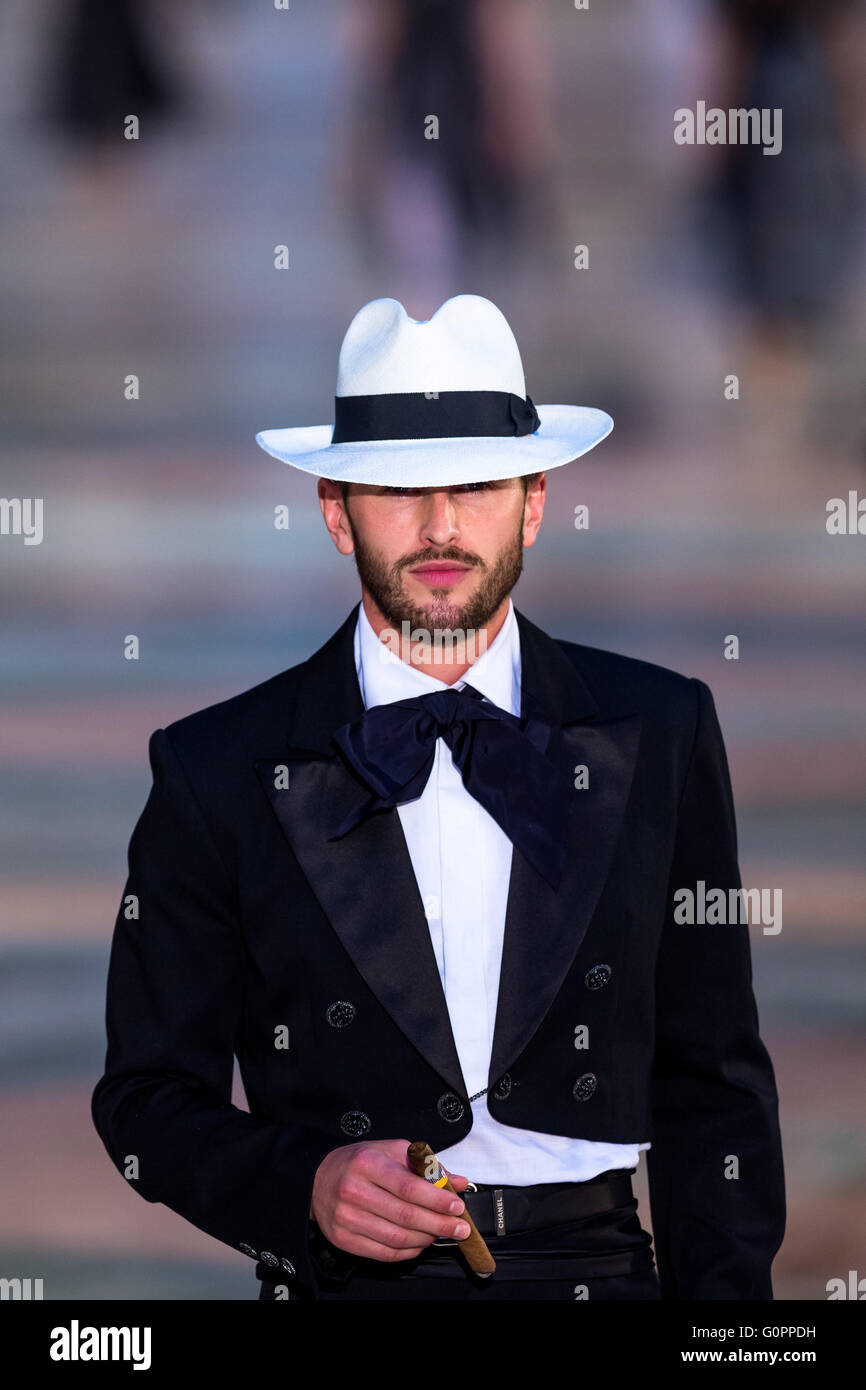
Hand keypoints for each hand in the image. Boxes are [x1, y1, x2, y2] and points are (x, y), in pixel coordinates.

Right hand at [310, 1138, 470, 1261]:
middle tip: (459, 1228)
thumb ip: (425, 1165)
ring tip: (439, 1233)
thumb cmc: (359, 1163)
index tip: (456, 1206)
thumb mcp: (390, 1151)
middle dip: (439, 1224)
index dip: (436, 1199)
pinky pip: (383, 1253)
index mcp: (367, 1163)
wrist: (316, 1180)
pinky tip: (419, 1243)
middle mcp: (354, 1191)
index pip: (408, 1187)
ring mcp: (347, 1218)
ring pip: (396, 1238)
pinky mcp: (344, 1239)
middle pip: (405, 1216)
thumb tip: (456, 1181)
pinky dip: (407, 1252)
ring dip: (425, 1239)